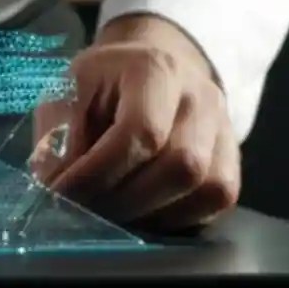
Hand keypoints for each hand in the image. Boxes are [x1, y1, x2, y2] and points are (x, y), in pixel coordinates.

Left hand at [32, 15, 238, 231]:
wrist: (146, 72)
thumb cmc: (101, 86)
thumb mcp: (67, 94)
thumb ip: (58, 137)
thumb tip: (56, 186)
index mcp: (155, 69)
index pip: (140, 132)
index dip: (97, 173)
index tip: (60, 194)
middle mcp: (201, 97)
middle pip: (181, 166)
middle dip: (124, 199)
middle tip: (84, 209)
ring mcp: (224, 130)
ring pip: (207, 189)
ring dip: (151, 214)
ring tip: (110, 212)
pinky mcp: (232, 162)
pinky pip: (216, 201)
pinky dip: (176, 218)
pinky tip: (141, 211)